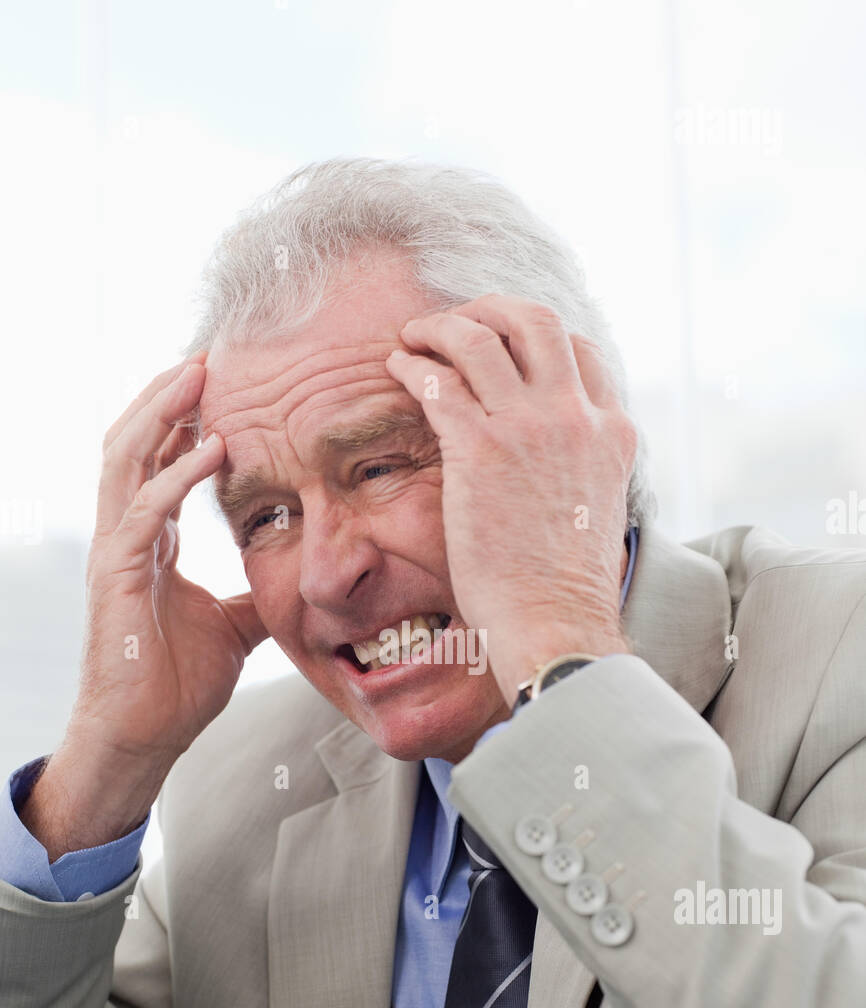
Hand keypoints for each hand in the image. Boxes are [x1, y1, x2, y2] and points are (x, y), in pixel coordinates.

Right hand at [20, 355, 268, 856]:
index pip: (162, 459)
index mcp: (152, 539)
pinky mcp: (116, 576)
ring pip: (127, 458)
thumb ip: (259, 593)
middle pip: (138, 441)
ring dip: (163, 412)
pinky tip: (210, 449)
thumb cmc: (178, 683)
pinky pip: (142, 511)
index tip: (225, 380)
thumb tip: (301, 577)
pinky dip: (174, 475)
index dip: (187, 417)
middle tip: (210, 354)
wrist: (146, 735)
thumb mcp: (236, 625)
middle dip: (170, 394)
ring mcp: (117, 551)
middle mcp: (128, 534)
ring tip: (198, 374)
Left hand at [385, 294, 635, 703]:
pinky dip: (412, 364)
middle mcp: (576, 417)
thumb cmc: (566, 591)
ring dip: (440, 328)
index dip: (537, 337)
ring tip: (414, 336)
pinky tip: (397, 368)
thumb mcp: (596, 514)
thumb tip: (557, 474)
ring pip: (480, 337)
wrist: (556, 623)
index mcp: (610, 434)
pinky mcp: (481, 447)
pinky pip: (437, 380)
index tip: (504, 344)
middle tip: (457, 321)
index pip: (580, 352)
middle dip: (490, 309)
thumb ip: (583, 474)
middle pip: (535, 321)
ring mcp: (529, 426)